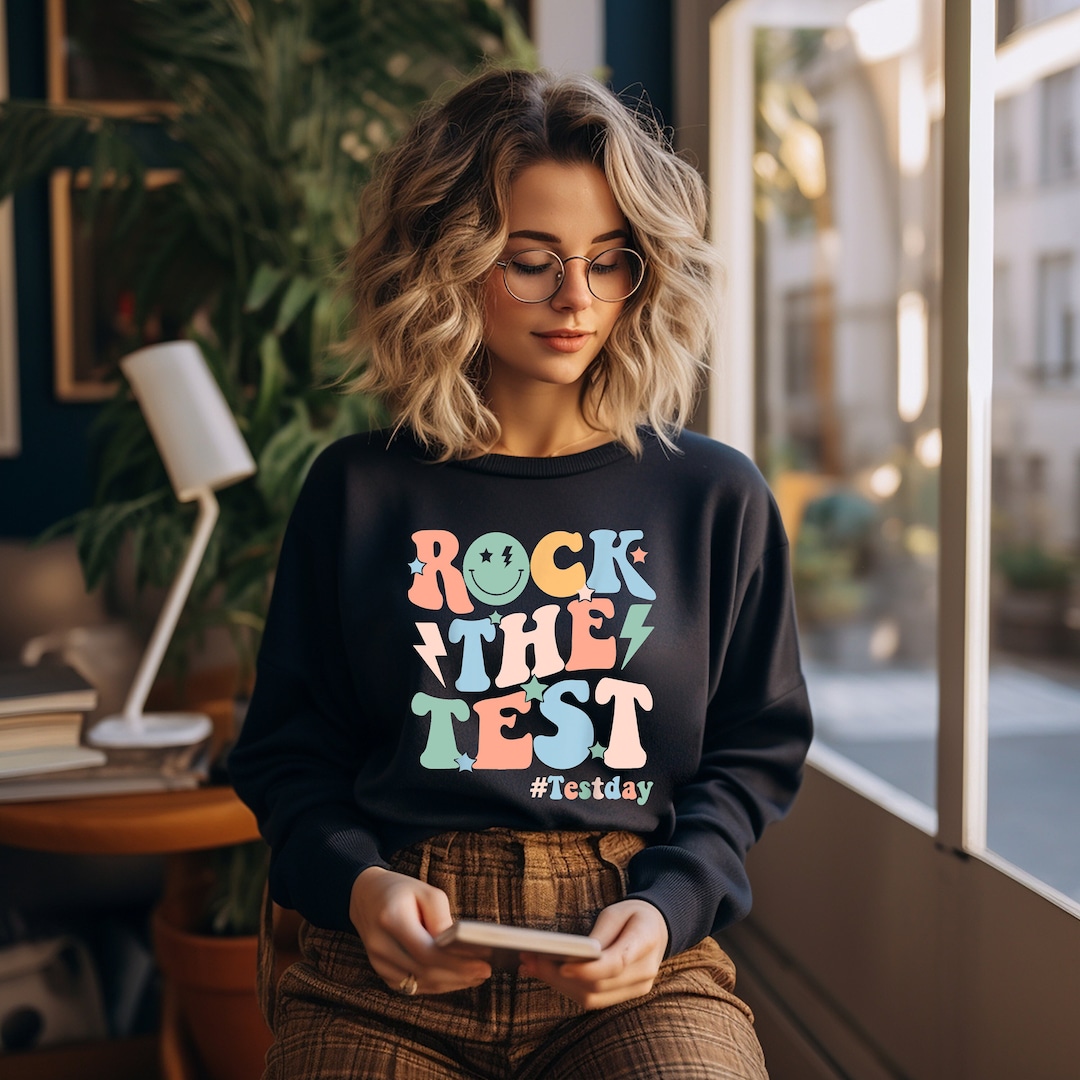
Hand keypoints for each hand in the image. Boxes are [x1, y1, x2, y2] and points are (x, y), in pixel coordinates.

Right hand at [348, 866, 491, 994]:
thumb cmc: (401, 891)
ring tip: (475, 976)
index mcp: (391, 919)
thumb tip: (458, 947)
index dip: (457, 963)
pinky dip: (436, 984)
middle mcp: (380, 945)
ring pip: (420, 983)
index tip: (483, 964)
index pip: (427, 952)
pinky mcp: (382, 972)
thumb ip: (442, 919)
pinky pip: (412, 985)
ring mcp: (378, 963)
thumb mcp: (426, 891)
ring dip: (450, 983)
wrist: (366, 896)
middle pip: (425, 971)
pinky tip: (455, 978)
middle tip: (485, 971)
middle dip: (459, 975)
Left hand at [519, 899, 668, 1009]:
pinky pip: (593, 1000)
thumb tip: (575, 954)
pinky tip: (545, 974)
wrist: (657, 929)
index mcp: (646, 942)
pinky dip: (567, 989)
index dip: (588, 969)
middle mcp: (644, 972)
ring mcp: (636, 989)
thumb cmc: (634, 915)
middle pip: (598, 985)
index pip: (616, 964)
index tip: (561, 965)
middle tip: (529, 959)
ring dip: (558, 985)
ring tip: (530, 965)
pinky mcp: (623, 996)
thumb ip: (600, 933)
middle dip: (559, 976)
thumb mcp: (617, 912)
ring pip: (592, 998)